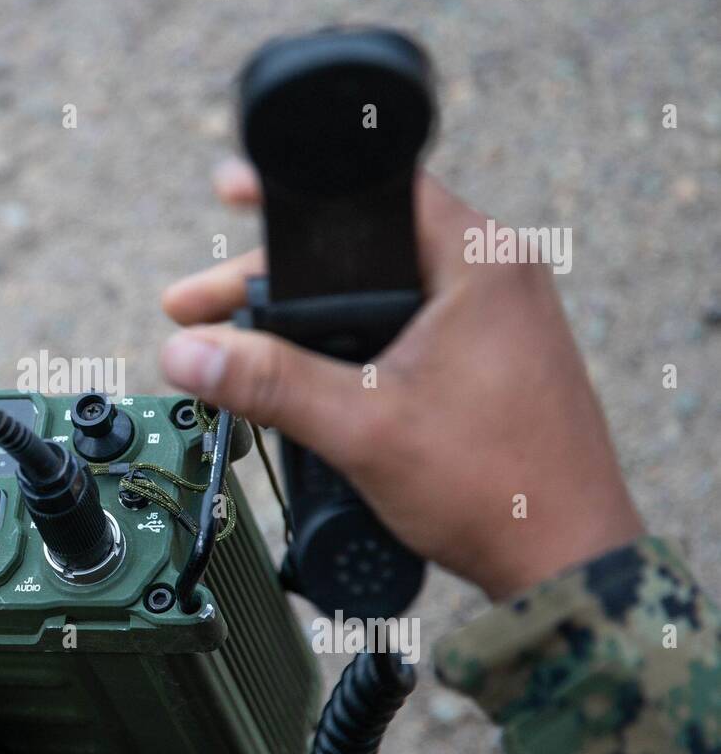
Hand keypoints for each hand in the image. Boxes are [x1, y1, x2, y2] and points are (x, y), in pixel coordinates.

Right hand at [160, 162, 642, 599]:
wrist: (566, 563)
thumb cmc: (497, 489)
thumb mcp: (362, 426)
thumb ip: (268, 383)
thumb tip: (186, 353)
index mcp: (478, 259)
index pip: (371, 190)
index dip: (289, 192)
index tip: (231, 192)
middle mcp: (491, 272)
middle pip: (359, 245)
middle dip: (272, 276)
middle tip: (202, 307)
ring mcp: (493, 314)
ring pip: (376, 289)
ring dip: (306, 315)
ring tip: (237, 343)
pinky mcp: (485, 354)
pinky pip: (399, 325)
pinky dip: (346, 341)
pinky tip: (300, 371)